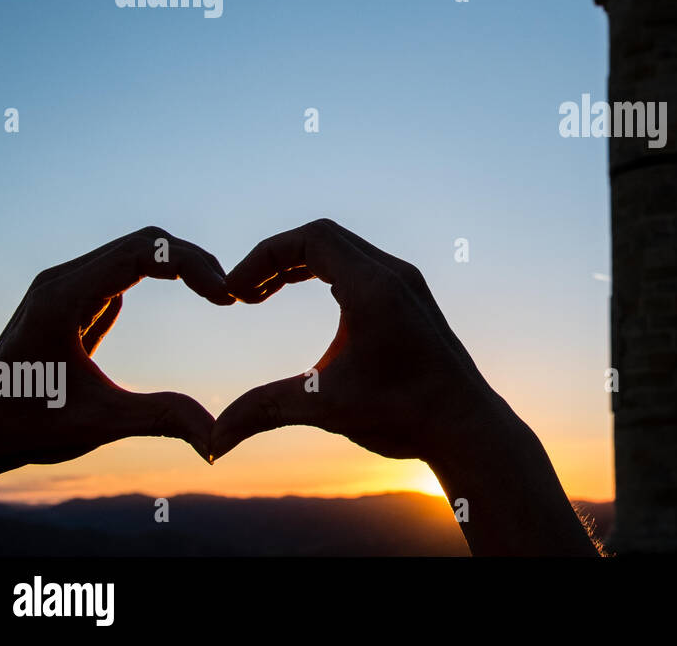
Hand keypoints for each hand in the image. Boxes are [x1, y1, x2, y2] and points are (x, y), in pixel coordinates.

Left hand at [0, 227, 231, 488]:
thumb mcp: (98, 424)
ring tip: (215, 294)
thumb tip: (217, 441)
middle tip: (228, 295)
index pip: (141, 253)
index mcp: (64, 299)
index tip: (224, 297)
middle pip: (141, 243)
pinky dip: (159, 274)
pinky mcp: (71, 300)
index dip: (191, 265)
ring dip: (178, 265)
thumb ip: (161, 420)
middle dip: (192, 261)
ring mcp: (64, 287)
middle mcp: (61, 281)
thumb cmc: (26, 427)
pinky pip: (121, 270)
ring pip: (133, 252)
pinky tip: (187, 293)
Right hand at [211, 219, 598, 554]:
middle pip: (324, 237)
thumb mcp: (326, 407)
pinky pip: (360, 265)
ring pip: (344, 249)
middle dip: (276, 258)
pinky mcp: (411, 298)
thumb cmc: (404, 414)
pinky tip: (305, 300)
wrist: (465, 427)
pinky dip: (326, 273)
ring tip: (261, 295)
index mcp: (374, 287)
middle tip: (243, 293)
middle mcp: (394, 274)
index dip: (265, 256)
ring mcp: (407, 284)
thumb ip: (264, 410)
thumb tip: (211, 440)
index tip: (236, 292)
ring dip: (300, 264)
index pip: (311, 238)